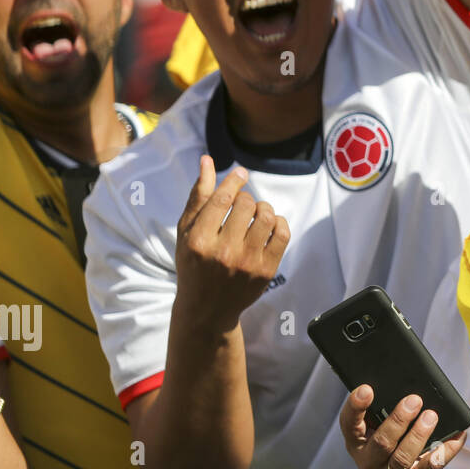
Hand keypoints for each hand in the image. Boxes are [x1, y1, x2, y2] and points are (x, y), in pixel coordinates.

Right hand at [174, 156, 289, 332]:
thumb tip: (207, 160)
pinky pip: (283, 234)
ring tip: (255, 214)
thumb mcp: (187, 231)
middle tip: (242, 205)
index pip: (222, 198)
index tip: (241, 174)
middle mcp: (223, 253)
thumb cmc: (194, 263)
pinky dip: (279, 223)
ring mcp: (247, 263)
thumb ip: (198, 195)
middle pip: (247, 204)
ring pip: (267, 216)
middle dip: (246, 198)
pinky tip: (268, 226)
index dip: (234, 181)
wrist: (207, 308)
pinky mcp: (266, 271)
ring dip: (264, 208)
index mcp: (199, 241)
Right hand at [340, 386, 466, 468]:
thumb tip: (405, 385)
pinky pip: (430, 467)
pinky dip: (445, 450)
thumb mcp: (382, 428)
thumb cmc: (395, 445)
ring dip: (418, 435)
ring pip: (402, 458)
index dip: (356, 407)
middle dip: (398, 420)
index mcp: (358, 441)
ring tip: (431, 416)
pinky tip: (455, 436)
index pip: (349, 424)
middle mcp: (369, 460)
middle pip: (381, 442)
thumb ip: (385, 410)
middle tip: (414, 400)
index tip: (367, 389)